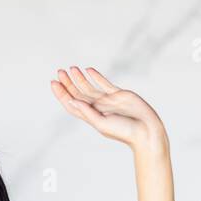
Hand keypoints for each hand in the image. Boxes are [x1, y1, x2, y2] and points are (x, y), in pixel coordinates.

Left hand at [50, 66, 167, 152]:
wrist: (146, 131)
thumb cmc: (124, 132)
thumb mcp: (102, 124)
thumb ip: (88, 113)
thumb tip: (72, 102)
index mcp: (91, 116)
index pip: (72, 103)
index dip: (62, 94)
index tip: (53, 83)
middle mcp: (98, 108)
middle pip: (78, 93)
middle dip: (68, 83)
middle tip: (59, 72)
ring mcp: (108, 101)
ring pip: (90, 87)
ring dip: (80, 78)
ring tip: (72, 68)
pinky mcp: (120, 94)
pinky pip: (105, 83)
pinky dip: (97, 76)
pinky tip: (89, 70)